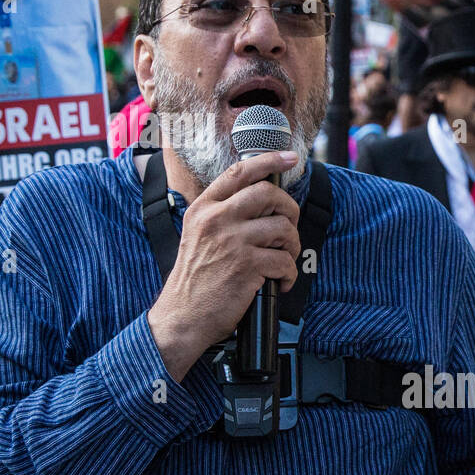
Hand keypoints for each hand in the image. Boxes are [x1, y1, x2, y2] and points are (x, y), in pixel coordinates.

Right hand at [147, 151, 301, 382]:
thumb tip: (263, 200)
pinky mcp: (246, 267)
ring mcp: (232, 242)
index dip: (269, 160)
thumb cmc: (194, 279)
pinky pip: (284, 261)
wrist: (182, 316)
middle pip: (268, 194)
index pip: (239, 172)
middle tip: (289, 224)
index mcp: (203, 208)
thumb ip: (222, 214)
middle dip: (289, 208)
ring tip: (284, 260)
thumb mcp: (197, 234)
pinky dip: (289, 274)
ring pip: (282, 228)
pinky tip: (279, 282)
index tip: (290, 158)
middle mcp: (216, 220)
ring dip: (292, 246)